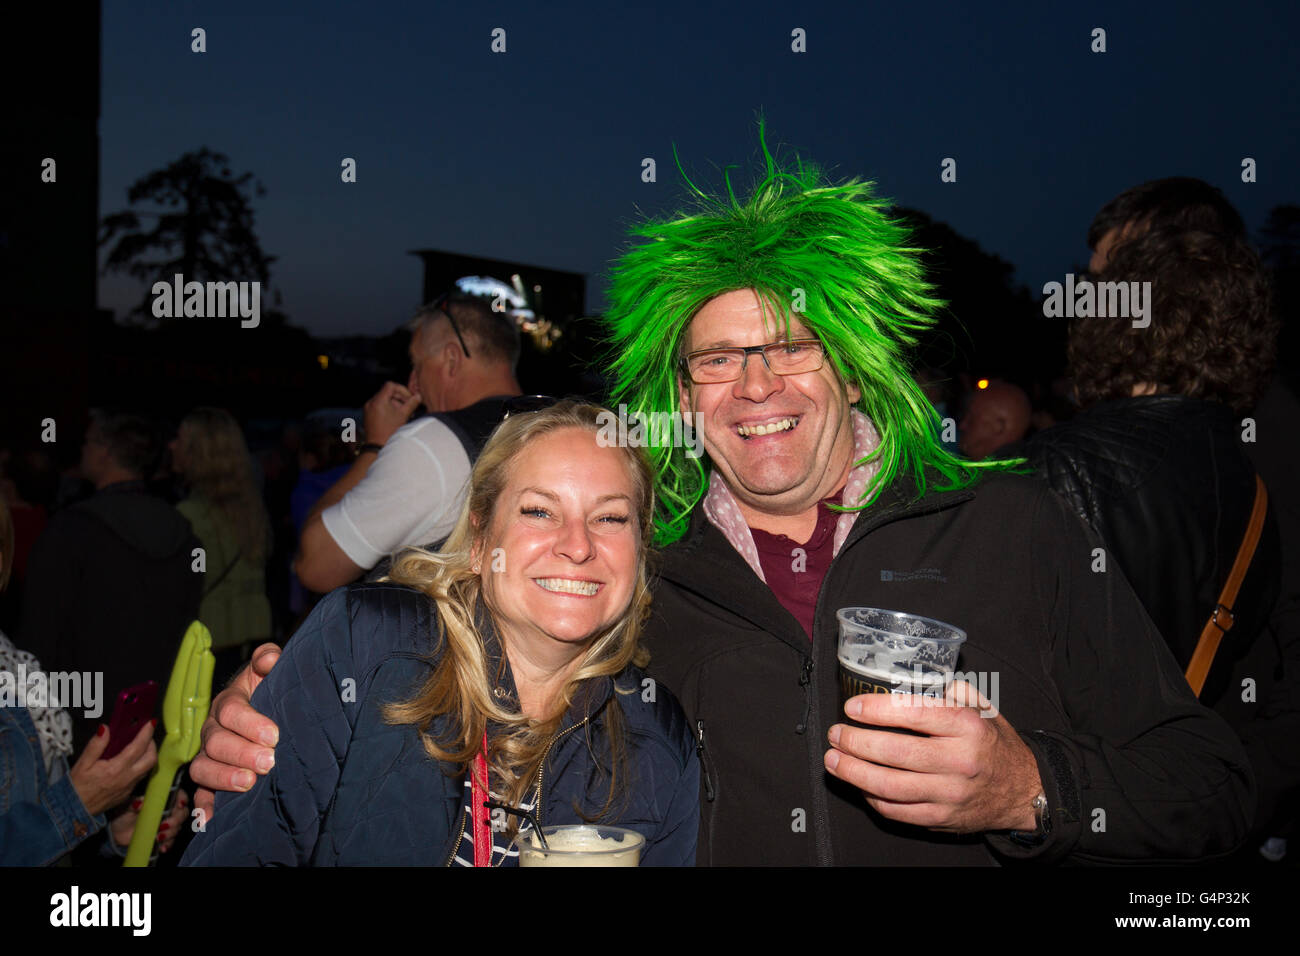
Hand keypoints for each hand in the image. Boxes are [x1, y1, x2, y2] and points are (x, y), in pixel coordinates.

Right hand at [68, 720, 157, 816]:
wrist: (74, 810)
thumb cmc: (76, 787)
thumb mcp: (82, 764)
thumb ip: (95, 746)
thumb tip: (105, 729)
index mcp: (115, 769)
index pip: (137, 748)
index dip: (146, 734)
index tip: (150, 723)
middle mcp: (126, 778)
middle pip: (151, 759)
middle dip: (152, 744)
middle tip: (146, 735)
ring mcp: (129, 787)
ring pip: (148, 769)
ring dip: (148, 755)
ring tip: (141, 746)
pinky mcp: (128, 793)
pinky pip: (141, 777)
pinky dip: (142, 766)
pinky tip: (133, 761)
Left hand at [108, 790, 189, 851]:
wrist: (118, 830)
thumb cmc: (124, 813)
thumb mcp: (127, 806)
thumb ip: (135, 803)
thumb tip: (140, 803)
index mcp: (162, 798)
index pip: (179, 795)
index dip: (182, 799)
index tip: (179, 805)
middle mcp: (168, 810)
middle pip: (182, 813)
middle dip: (176, 820)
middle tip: (163, 825)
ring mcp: (167, 824)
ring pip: (177, 828)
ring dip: (170, 833)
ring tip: (158, 837)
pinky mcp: (163, 837)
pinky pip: (171, 841)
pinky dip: (167, 844)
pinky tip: (161, 847)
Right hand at [191, 643, 282, 819]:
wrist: (270, 714)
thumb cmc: (271, 692)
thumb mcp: (271, 673)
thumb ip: (269, 660)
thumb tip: (270, 659)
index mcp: (228, 703)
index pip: (231, 711)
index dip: (250, 723)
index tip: (273, 735)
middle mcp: (213, 730)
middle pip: (215, 742)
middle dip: (241, 753)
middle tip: (268, 762)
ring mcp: (209, 756)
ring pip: (203, 768)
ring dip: (223, 777)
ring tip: (249, 783)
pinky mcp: (211, 780)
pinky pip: (201, 794)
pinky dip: (205, 807)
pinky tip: (212, 819)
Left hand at [363, 382, 419, 445]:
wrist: (377, 447)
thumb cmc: (390, 431)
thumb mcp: (403, 416)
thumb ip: (411, 404)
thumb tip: (418, 396)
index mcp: (378, 400)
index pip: (390, 386)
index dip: (402, 390)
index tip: (409, 398)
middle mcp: (371, 402)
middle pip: (387, 392)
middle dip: (399, 397)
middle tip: (408, 406)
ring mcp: (368, 409)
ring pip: (383, 399)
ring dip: (394, 403)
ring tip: (403, 413)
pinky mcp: (368, 415)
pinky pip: (379, 406)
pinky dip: (388, 408)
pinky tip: (395, 417)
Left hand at [823, 680, 1042, 833]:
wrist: (1023, 790)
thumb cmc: (994, 744)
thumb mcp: (983, 708)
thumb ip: (951, 689)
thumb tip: (913, 677)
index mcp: (967, 727)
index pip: (914, 713)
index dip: (876, 710)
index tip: (851, 708)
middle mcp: (958, 761)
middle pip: (893, 753)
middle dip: (854, 742)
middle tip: (836, 734)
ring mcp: (949, 794)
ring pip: (888, 786)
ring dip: (852, 772)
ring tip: (833, 761)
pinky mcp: (941, 818)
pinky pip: (897, 811)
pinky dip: (871, 797)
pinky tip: (859, 784)